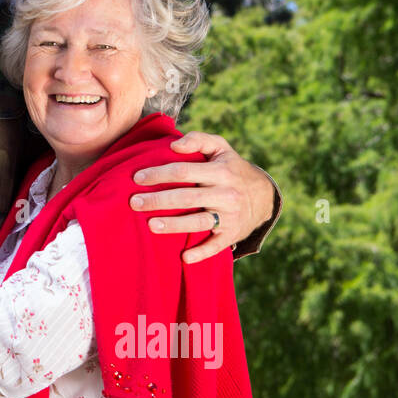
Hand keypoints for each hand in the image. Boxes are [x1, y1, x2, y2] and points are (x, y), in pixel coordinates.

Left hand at [129, 131, 274, 264]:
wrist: (263, 196)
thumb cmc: (230, 167)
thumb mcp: (220, 148)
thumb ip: (198, 140)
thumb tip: (174, 145)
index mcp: (221, 171)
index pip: (184, 171)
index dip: (159, 174)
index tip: (137, 178)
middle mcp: (226, 194)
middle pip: (188, 198)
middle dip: (159, 200)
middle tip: (134, 203)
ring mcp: (230, 216)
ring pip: (199, 222)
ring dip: (174, 225)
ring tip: (150, 226)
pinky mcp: (232, 235)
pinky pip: (216, 246)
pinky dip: (202, 253)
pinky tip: (184, 257)